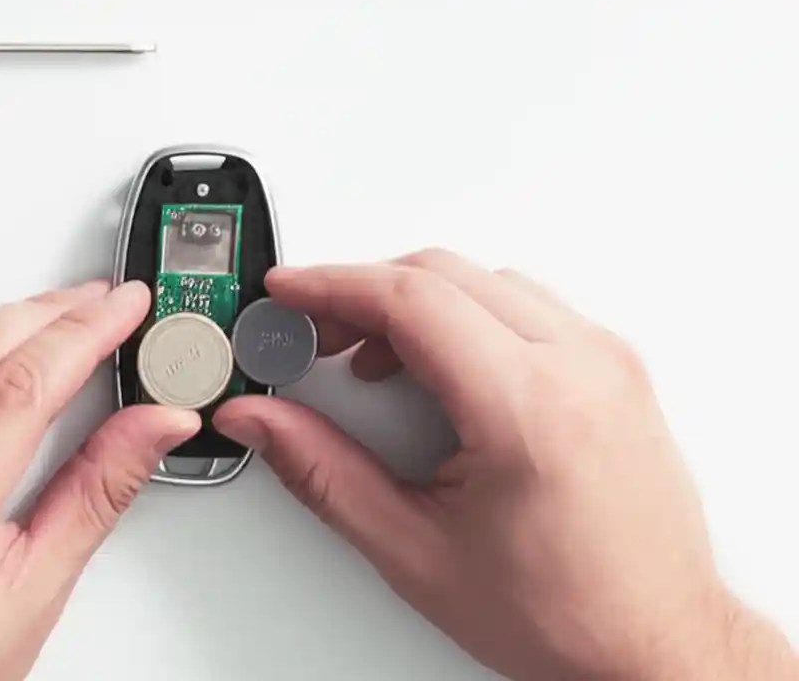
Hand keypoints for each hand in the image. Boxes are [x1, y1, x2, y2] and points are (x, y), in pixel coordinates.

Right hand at [213, 250, 796, 680]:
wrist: (653, 643)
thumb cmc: (566, 613)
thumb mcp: (415, 550)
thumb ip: (323, 472)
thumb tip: (264, 421)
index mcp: (528, 406)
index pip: (412, 299)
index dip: (332, 286)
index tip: (287, 293)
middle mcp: (579, 366)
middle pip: (444, 275)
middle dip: (362, 292)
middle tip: (312, 333)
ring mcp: (605, 363)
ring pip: (485, 282)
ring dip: (415, 303)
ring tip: (368, 361)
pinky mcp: (614, 372)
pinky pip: (526, 307)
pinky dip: (464, 317)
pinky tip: (434, 366)